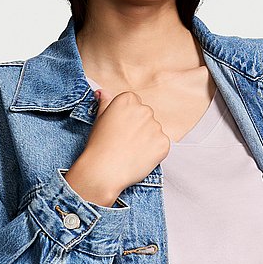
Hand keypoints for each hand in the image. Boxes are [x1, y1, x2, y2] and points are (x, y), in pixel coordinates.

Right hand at [63, 88, 170, 206]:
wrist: (104, 171)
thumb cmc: (99, 146)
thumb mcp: (98, 119)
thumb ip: (105, 103)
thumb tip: (102, 92)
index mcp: (128, 99)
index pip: (134, 104)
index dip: (127, 119)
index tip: (120, 129)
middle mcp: (144, 109)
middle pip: (146, 116)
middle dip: (139, 127)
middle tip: (125, 142)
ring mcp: (156, 126)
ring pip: (154, 131)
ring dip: (147, 140)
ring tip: (131, 152)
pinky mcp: (163, 143)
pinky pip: (161, 145)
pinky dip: (154, 152)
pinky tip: (139, 158)